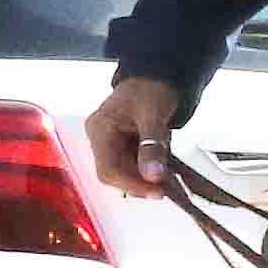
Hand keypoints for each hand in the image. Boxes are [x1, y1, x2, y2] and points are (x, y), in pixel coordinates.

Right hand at [86, 77, 186, 199]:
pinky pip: (133, 165)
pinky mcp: (123, 146)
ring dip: (145, 180)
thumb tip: (153, 176)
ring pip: (125, 172)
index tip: (156, 192)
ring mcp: (110, 143)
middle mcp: (100, 138)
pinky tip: (164, 174)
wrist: (157, 75)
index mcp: (100, 129)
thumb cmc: (151, 88)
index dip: (132, 185)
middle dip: (139, 184)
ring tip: (168, 183)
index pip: (108, 169)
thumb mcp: (153, 115)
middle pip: (114, 174)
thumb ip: (152, 146)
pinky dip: (148, 171)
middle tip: (165, 190)